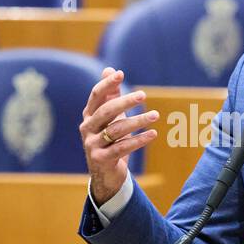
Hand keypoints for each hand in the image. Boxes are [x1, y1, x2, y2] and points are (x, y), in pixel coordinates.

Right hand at [80, 67, 159, 205]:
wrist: (104, 174)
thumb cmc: (109, 140)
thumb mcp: (110, 117)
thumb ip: (110, 94)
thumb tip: (110, 69)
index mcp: (89, 115)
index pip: (96, 96)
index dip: (107, 84)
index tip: (121, 73)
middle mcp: (87, 128)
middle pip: (106, 111)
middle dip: (124, 102)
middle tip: (143, 95)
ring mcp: (92, 145)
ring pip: (116, 130)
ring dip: (138, 121)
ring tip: (155, 115)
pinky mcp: (101, 159)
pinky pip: (122, 147)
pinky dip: (139, 140)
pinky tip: (153, 134)